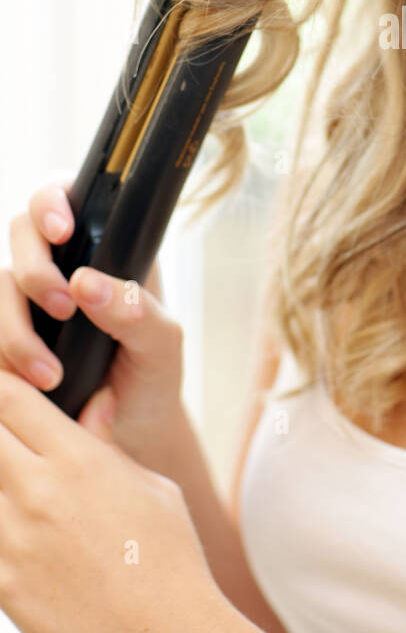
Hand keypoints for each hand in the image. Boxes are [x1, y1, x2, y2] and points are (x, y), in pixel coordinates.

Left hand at [0, 367, 227, 632]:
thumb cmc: (168, 563)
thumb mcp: (151, 487)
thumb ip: (107, 442)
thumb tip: (95, 402)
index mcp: (79, 459)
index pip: (12, 397)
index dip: (3, 386)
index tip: (6, 393)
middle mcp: (39, 491)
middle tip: (10, 443)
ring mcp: (12, 538)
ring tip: (22, 490)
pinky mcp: (0, 582)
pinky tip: (21, 531)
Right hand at [5, 172, 183, 461]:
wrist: (127, 436)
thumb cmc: (150, 379)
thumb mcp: (162, 347)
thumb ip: (137, 312)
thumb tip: (88, 282)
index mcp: (103, 248)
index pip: (66, 196)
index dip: (53, 201)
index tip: (64, 230)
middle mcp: (59, 264)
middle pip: (20, 233)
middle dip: (35, 269)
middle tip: (63, 308)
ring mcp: (25, 300)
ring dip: (15, 328)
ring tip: (50, 374)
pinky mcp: (6, 337)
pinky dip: (1, 355)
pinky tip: (25, 380)